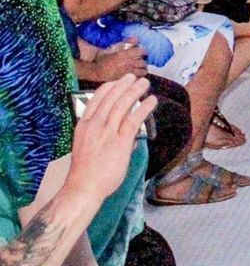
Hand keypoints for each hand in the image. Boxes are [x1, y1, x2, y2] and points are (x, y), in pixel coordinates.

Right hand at [62, 74, 155, 202]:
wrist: (83, 188)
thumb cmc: (86, 172)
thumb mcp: (88, 148)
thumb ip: (107, 137)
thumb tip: (130, 134)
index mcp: (83, 126)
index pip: (95, 101)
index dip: (107, 89)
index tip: (116, 82)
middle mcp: (94, 126)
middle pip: (110, 99)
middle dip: (123, 85)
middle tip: (134, 77)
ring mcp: (106, 133)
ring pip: (122, 105)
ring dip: (135, 91)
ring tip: (144, 83)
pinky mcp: (119, 142)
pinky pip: (133, 120)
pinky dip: (143, 108)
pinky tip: (151, 101)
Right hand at [96, 41, 147, 78]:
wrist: (95, 71)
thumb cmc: (103, 59)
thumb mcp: (113, 48)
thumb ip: (126, 43)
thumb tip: (136, 38)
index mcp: (125, 54)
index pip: (142, 51)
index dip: (143, 52)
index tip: (143, 54)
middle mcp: (128, 63)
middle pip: (143, 62)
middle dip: (143, 63)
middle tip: (141, 63)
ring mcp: (127, 72)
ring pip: (142, 71)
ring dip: (142, 70)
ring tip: (140, 70)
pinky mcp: (126, 80)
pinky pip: (138, 78)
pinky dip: (139, 77)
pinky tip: (135, 76)